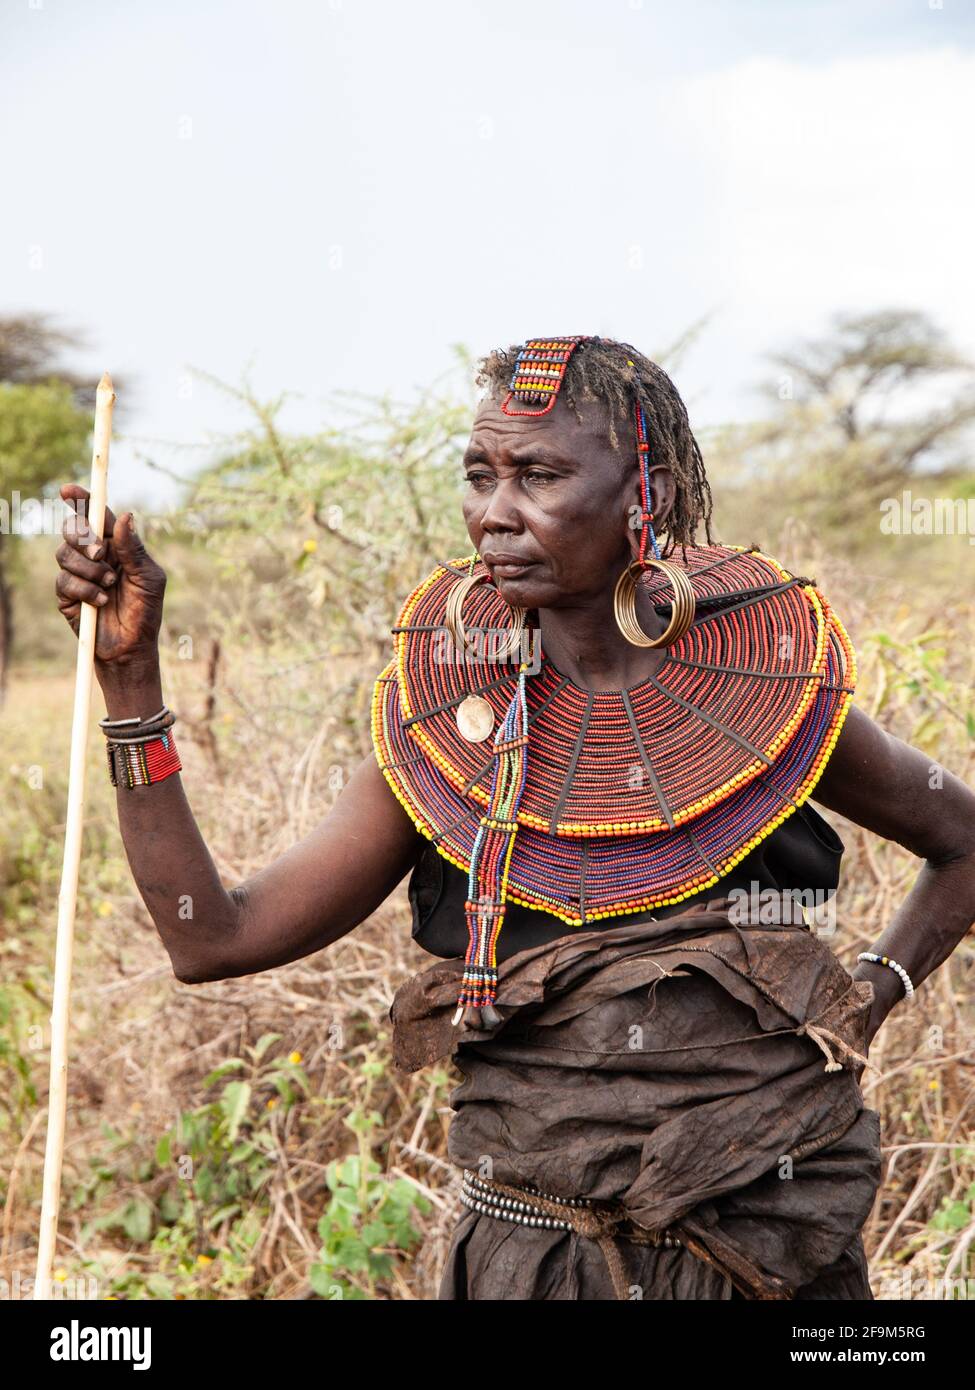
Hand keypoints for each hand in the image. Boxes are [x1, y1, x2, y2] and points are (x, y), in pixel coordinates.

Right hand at [55, 483, 165, 672]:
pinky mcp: (66, 594)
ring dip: (89, 569)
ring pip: (64, 554)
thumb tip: (126, 515)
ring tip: (109, 587)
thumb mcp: (149, 578)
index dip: (81, 499)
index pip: (96, 515)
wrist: (132, 648)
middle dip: (83, 537)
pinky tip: (100, 602)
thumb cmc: (146, 612)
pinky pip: (64, 580)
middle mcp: (94, 556)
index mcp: (116, 546)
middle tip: (101, 553)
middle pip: (73, 529)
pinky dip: (84, 589)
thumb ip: (135, 549)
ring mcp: (78, 573)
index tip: (69, 491)